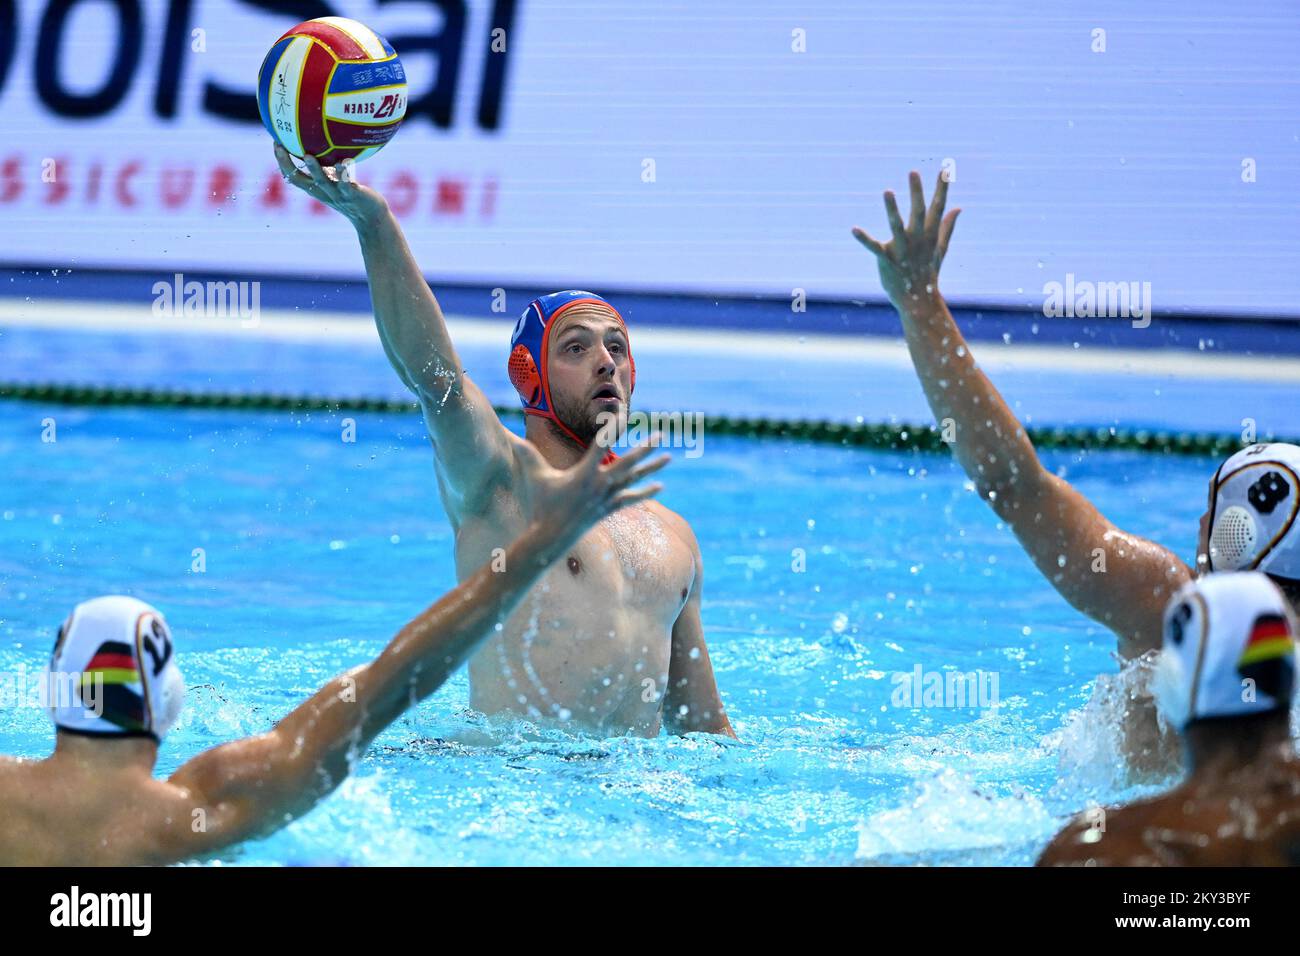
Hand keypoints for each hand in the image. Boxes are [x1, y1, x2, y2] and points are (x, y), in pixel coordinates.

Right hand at [273, 144, 389, 229]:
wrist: (371, 218)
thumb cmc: (353, 195)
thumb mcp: (336, 181)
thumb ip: (328, 167)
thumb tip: (323, 142)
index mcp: (316, 188)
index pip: (292, 175)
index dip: (282, 161)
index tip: (275, 142)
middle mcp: (322, 192)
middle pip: (299, 179)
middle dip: (287, 164)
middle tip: (279, 147)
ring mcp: (337, 194)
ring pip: (322, 182)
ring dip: (314, 169)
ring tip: (307, 156)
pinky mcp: (352, 195)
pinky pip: (346, 184)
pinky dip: (342, 173)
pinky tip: (341, 161)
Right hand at [515, 422, 669, 560]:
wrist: (549, 538)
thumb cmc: (540, 504)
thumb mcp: (533, 476)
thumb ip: (525, 453)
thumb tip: (509, 436)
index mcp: (583, 474)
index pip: (600, 446)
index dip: (610, 430)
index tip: (622, 417)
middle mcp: (599, 485)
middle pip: (627, 463)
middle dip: (645, 449)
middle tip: (660, 436)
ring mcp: (606, 498)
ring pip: (634, 480)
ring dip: (652, 468)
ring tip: (670, 457)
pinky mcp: (608, 509)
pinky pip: (631, 498)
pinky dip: (645, 492)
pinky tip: (660, 486)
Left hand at [852, 169, 959, 307]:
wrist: (918, 301)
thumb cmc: (928, 272)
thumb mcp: (940, 248)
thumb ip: (947, 226)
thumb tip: (958, 208)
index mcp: (930, 235)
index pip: (938, 207)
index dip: (942, 188)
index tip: (946, 168)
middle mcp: (918, 240)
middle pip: (919, 212)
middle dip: (917, 192)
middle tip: (913, 172)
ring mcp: (903, 250)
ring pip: (897, 226)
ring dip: (892, 209)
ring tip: (887, 191)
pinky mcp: (887, 260)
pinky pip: (875, 248)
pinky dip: (865, 239)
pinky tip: (854, 229)